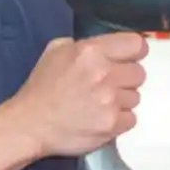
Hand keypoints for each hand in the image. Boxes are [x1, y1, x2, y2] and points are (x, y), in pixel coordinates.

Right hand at [10, 33, 148, 157]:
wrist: (29, 125)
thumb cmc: (41, 89)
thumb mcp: (56, 51)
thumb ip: (84, 44)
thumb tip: (108, 45)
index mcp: (91, 51)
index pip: (136, 44)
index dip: (134, 52)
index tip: (129, 59)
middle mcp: (104, 73)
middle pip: (139, 73)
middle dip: (126, 78)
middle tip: (108, 85)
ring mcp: (110, 101)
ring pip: (135, 97)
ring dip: (122, 100)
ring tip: (100, 104)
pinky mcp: (112, 124)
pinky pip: (131, 119)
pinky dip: (119, 120)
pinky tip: (101, 118)